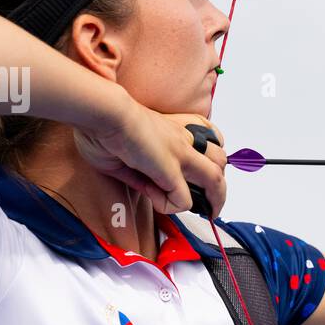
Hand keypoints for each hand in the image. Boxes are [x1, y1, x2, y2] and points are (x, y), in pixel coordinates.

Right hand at [72, 96, 227, 216]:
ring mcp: (181, 154)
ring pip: (216, 180)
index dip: (204, 161)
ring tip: (204, 212)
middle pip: (220, 161)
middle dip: (219, 187)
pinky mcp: (171, 169)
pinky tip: (153, 198)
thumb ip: (141, 175)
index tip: (191, 178)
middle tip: (209, 205)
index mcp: (175, 133)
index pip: (207, 143)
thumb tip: (149, 190)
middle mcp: (183, 141)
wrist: (104, 112)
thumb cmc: (105, 127)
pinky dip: (171, 206)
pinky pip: (183, 200)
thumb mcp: (126, 156)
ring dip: (213, 200)